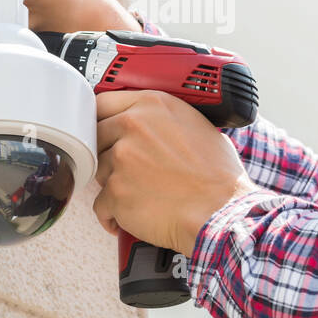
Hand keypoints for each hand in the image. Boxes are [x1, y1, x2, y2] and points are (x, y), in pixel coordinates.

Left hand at [93, 89, 259, 256]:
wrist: (220, 212)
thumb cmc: (218, 177)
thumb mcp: (197, 126)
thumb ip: (163, 120)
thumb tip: (149, 125)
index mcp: (153, 105)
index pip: (104, 102)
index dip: (104, 121)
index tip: (105, 132)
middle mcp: (133, 126)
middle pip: (97, 136)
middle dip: (108, 154)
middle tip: (128, 169)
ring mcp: (121, 159)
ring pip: (99, 170)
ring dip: (113, 184)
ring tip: (140, 194)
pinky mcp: (115, 192)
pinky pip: (101, 203)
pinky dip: (114, 214)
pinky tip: (134, 215)